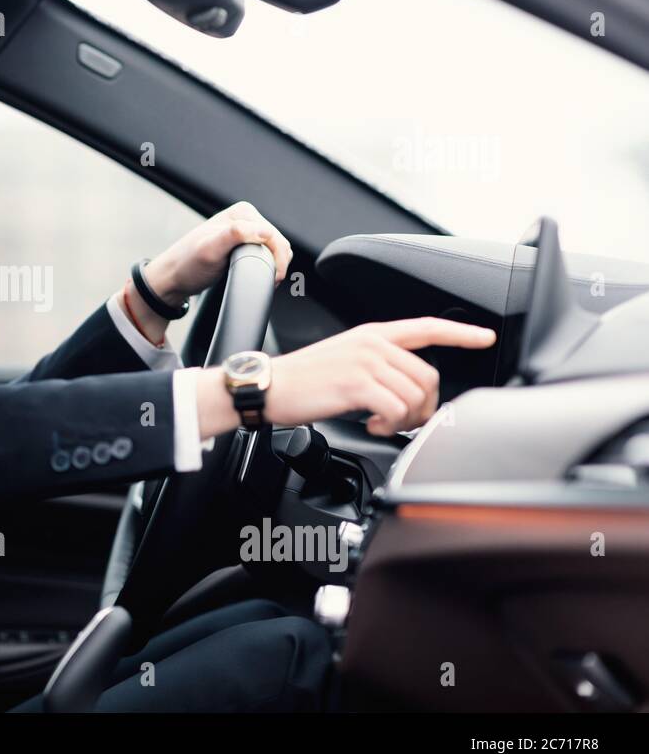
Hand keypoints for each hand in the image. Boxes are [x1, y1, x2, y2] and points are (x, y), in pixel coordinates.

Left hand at [144, 201, 293, 307]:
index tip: (273, 277)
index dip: (277, 258)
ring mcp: (246, 232)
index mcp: (242, 213)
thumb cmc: (188, 265)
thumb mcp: (210, 249)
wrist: (174, 278)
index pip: (274, 234)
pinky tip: (259, 276)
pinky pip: (268, 255)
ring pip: (276, 250)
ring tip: (262, 279)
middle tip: (268, 282)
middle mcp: (246, 218)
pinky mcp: (244, 246)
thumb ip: (235, 235)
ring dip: (274, 266)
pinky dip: (269, 267)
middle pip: (278, 242)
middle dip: (277, 263)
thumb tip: (263, 231)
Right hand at [263, 318, 496, 435]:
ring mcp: (365, 363)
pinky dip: (389, 426)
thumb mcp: (345, 359)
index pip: (426, 328)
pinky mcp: (356, 385)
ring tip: (382, 422)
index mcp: (373, 335)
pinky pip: (396, 410)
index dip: (460, 333)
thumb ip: (378, 364)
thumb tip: (408, 389)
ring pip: (414, 396)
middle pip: (427, 376)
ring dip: (404, 419)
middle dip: (423, 406)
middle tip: (402, 420)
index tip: (485, 337)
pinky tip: (372, 425)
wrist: (268, 387)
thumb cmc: (303, 380)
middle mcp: (372, 344)